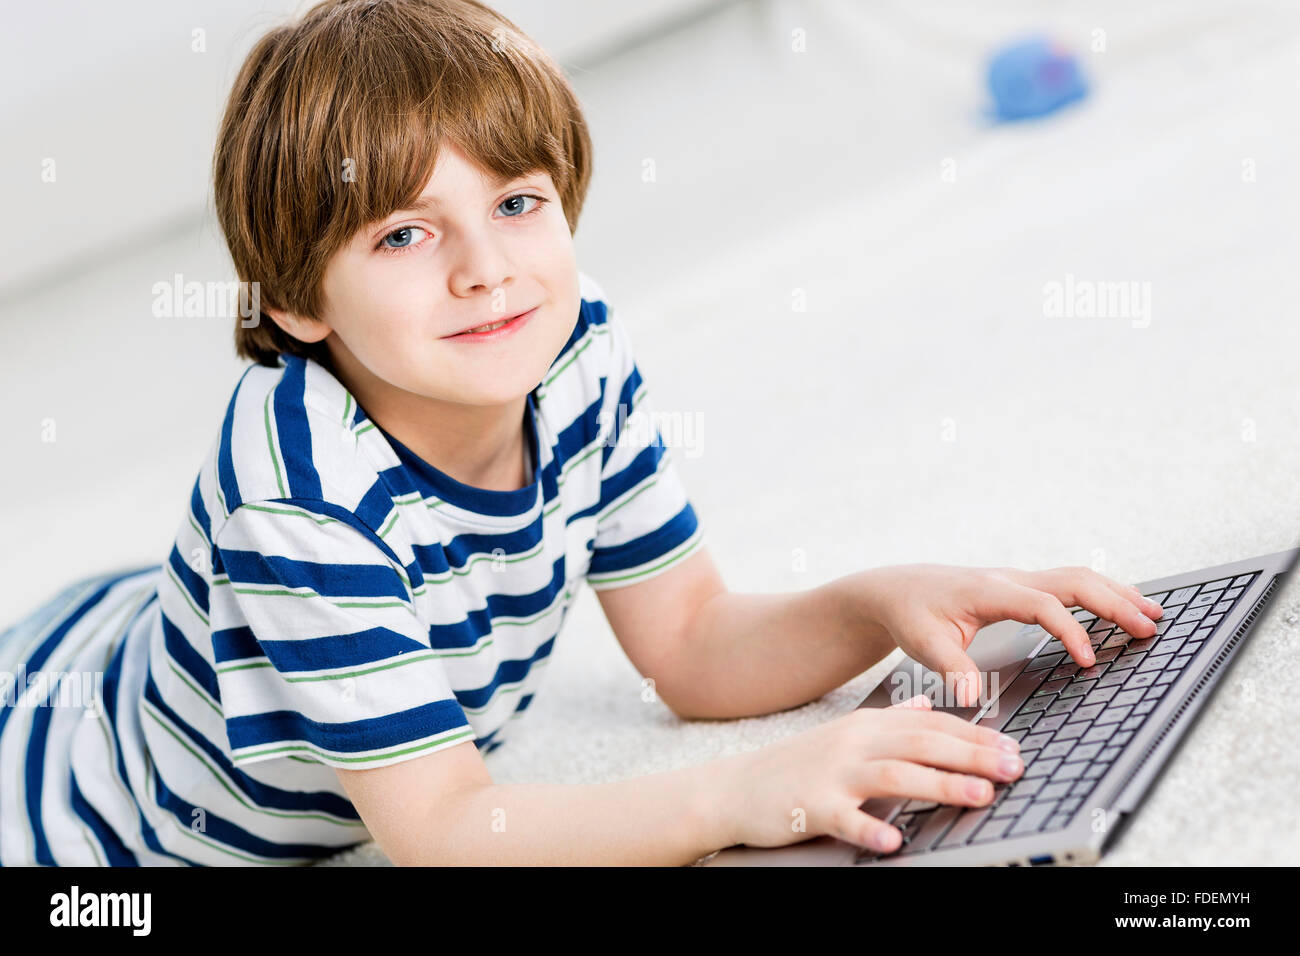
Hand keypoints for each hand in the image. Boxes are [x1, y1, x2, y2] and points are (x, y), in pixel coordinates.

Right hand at [720, 694, 1025, 852]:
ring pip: (893, 775)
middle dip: (971, 754)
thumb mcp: (845, 733)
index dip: (975, 735)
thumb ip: (888, 719)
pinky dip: (871, 828)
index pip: (930, 724)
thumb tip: (925, 703)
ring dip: (938, 784)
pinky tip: (897, 841)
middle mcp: (853, 744)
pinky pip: (845, 818)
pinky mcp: (811, 807)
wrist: (735, 788)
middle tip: (1013, 766)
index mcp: (867, 726)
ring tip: (978, 796)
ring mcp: (832, 775)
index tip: (1013, 747)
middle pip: (921, 743)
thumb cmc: (796, 765)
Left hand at [854, 564, 1163, 707]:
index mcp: (989, 591)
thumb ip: (950, 667)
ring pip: (1076, 577)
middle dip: (1114, 603)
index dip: (1070, 631)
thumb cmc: (911, 613)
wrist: (896, 589)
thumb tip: (970, 695)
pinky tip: (1120, 607)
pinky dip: (1099, 593)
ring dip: (1115, 593)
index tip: (1089, 662)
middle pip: (1073, 582)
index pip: (1042, 605)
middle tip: (1149, 628)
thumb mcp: (923, 643)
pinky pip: (1067, 584)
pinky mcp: (1021, 587)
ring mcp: (1018, 580)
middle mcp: (1009, 579)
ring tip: (1152, 614)